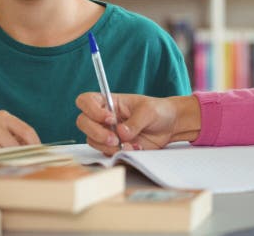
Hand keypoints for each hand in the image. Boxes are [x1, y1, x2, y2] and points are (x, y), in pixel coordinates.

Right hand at [75, 93, 200, 155]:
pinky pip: (106, 152)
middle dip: (96, 132)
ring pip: (92, 140)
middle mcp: (104, 117)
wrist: (170, 126)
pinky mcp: (113, 147)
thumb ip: (135, 122)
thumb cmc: (158, 111)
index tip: (110, 118)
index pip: (86, 101)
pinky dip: (118, 154)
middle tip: (115, 139)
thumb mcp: (149, 111)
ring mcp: (107, 132)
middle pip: (83, 122)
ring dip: (107, 146)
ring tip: (130, 145)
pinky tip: (135, 148)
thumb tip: (121, 134)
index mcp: (110, 102)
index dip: (92, 110)